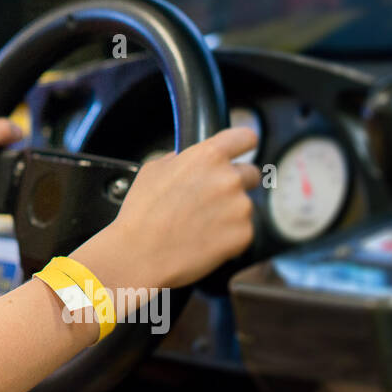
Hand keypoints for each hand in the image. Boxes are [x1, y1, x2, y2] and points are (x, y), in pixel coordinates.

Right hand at [77, 127, 259, 294]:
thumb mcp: (152, 171)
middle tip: (210, 199)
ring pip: (244, 205)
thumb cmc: (142, 213)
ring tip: (200, 224)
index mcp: (208, 156)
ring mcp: (240, 207)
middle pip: (251, 173)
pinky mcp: (244, 234)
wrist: (140, 254)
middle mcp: (229, 178)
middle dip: (235, 183)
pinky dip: (229, 236)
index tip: (239, 152)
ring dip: (230, 212)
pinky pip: (243, 231)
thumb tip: (185, 159)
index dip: (242, 144)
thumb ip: (178, 159)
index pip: (245, 137)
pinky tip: (204, 239)